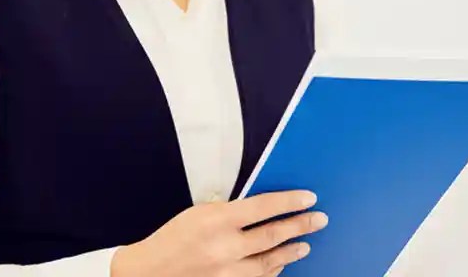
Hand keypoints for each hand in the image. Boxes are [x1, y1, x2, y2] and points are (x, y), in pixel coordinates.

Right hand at [112, 190, 327, 276]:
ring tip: (305, 245)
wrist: (149, 272)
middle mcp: (225, 247)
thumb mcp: (199, 212)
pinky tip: (281, 264)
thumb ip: (231, 210)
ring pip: (270, 262)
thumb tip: (263, 208)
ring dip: (291, 252)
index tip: (309, 198)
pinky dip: (272, 271)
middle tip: (318, 220)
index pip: (264, 207)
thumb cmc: (173, 239)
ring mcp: (227, 272)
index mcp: (217, 220)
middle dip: (300, 226)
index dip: (290, 202)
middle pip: (273, 235)